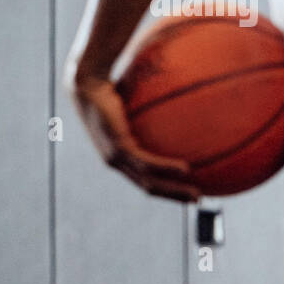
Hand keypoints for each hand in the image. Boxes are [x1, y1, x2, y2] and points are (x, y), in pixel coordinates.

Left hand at [70, 75, 199, 202]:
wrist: (86, 82)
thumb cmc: (111, 87)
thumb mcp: (136, 101)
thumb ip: (155, 106)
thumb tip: (182, 97)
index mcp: (118, 154)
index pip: (143, 178)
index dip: (165, 187)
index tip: (187, 190)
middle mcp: (115, 160)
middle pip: (148, 187)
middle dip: (173, 195)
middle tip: (197, 201)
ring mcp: (115, 156)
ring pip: (147, 181)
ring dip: (173, 191)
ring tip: (194, 195)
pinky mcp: (118, 146)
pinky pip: (145, 162)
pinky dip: (165, 168)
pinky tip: (185, 170)